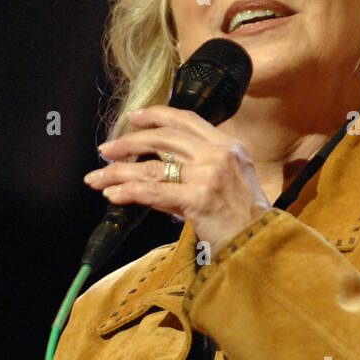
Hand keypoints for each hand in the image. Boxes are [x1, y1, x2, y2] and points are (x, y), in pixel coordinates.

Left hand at [84, 106, 271, 258]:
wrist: (260, 243)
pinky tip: (114, 195)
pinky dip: (128, 192)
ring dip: (118, 172)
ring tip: (98, 178)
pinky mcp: (199, 198)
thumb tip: (162, 166)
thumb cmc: (246, 220)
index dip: (156, 115)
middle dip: (127, 143)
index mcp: (229, 146)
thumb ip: (204, 167)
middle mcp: (219, 154)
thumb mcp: (232, 181)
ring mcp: (209, 175)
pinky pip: (153, 191)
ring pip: (151, 167)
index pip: (186, 119)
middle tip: (106, 150)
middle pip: (162, 138)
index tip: (134, 117)